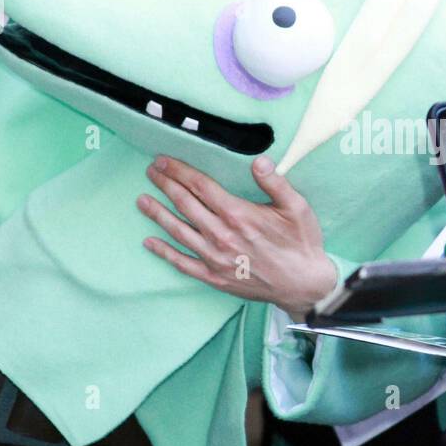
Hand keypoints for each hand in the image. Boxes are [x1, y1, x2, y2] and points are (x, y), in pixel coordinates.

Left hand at [137, 154, 337, 318]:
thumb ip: (275, 182)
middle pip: (185, 204)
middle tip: (151, 172)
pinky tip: (150, 243)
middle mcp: (221, 235)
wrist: (304, 285)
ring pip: (179, 231)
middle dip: (165, 186)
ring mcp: (215, 258)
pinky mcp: (215, 277)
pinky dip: (165, 252)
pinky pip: (183, 263)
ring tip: (142, 200)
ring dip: (158, 214)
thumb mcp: (296, 208)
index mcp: (238, 214)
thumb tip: (258, 160)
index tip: (164, 161)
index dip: (179, 172)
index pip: (201, 186)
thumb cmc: (301, 243)